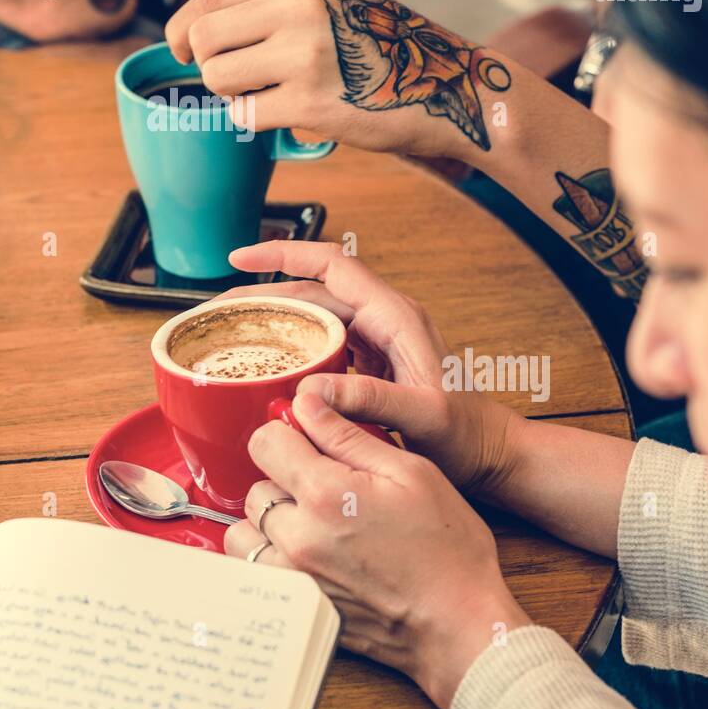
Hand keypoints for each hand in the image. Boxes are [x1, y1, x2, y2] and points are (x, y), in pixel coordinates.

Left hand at [164, 0, 513, 159]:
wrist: (446, 85)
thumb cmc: (385, 48)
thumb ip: (274, 3)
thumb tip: (195, 31)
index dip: (182, 29)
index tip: (181, 50)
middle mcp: (300, 6)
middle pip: (203, 39)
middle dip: (208, 65)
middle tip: (235, 79)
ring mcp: (304, 54)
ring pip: (218, 79)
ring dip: (234, 95)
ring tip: (271, 94)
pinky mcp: (309, 103)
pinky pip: (245, 116)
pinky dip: (258, 121)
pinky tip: (290, 115)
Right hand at [221, 239, 526, 496]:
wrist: (488, 453)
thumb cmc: (465, 433)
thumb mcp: (422, 415)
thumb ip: (371, 399)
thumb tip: (312, 391)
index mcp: (395, 316)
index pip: (331, 265)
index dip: (283, 255)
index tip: (241, 258)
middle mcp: (382, 320)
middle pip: (311, 290)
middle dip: (263, 293)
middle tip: (219, 311)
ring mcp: (375, 340)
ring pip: (313, 316)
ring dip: (272, 319)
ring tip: (231, 332)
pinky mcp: (368, 363)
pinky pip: (320, 343)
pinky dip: (289, 347)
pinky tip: (264, 364)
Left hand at [225, 388, 530, 708]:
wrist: (460, 625)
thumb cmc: (447, 547)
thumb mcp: (410, 473)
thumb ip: (348, 436)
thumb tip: (305, 403)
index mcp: (325, 494)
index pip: (264, 443)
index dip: (287, 435)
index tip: (309, 443)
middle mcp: (298, 537)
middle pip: (256, 487)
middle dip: (285, 481)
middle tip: (328, 489)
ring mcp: (294, 577)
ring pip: (246, 533)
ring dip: (270, 523)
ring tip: (313, 524)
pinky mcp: (298, 607)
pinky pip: (256, 573)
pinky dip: (269, 558)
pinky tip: (305, 555)